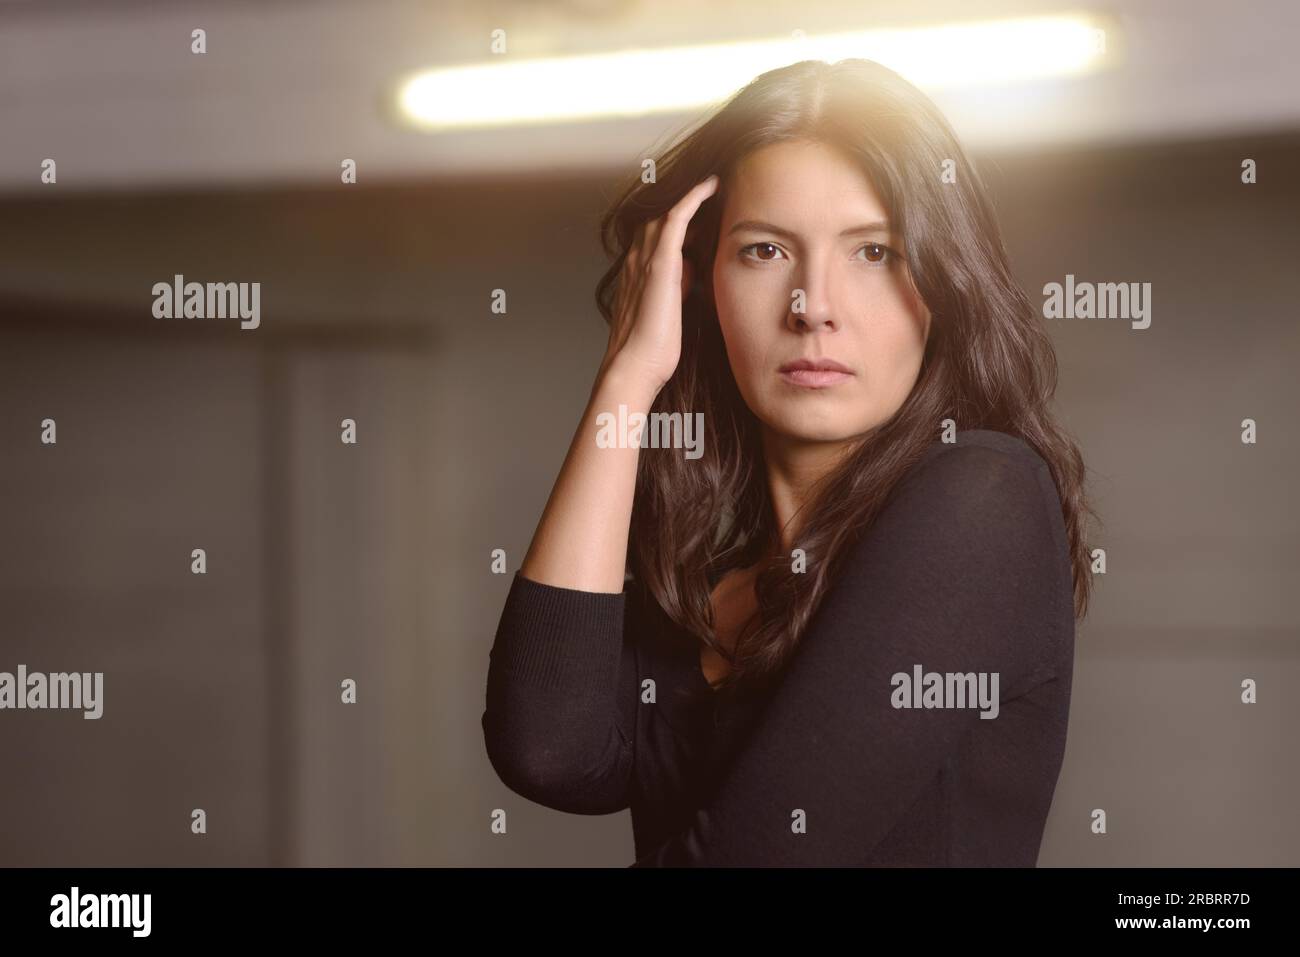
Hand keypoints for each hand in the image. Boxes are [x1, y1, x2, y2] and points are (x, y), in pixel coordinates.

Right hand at [599, 174, 719, 391]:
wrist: (635, 366)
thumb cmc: (652, 351)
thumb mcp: (668, 313)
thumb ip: (678, 289)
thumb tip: (694, 272)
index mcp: (638, 274)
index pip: (654, 236)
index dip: (676, 219)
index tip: (700, 210)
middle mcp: (637, 261)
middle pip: (657, 218)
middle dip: (681, 202)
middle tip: (710, 189)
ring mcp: (646, 259)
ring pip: (665, 213)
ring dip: (689, 195)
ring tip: (713, 182)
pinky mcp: (660, 263)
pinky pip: (676, 218)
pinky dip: (693, 198)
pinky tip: (710, 186)